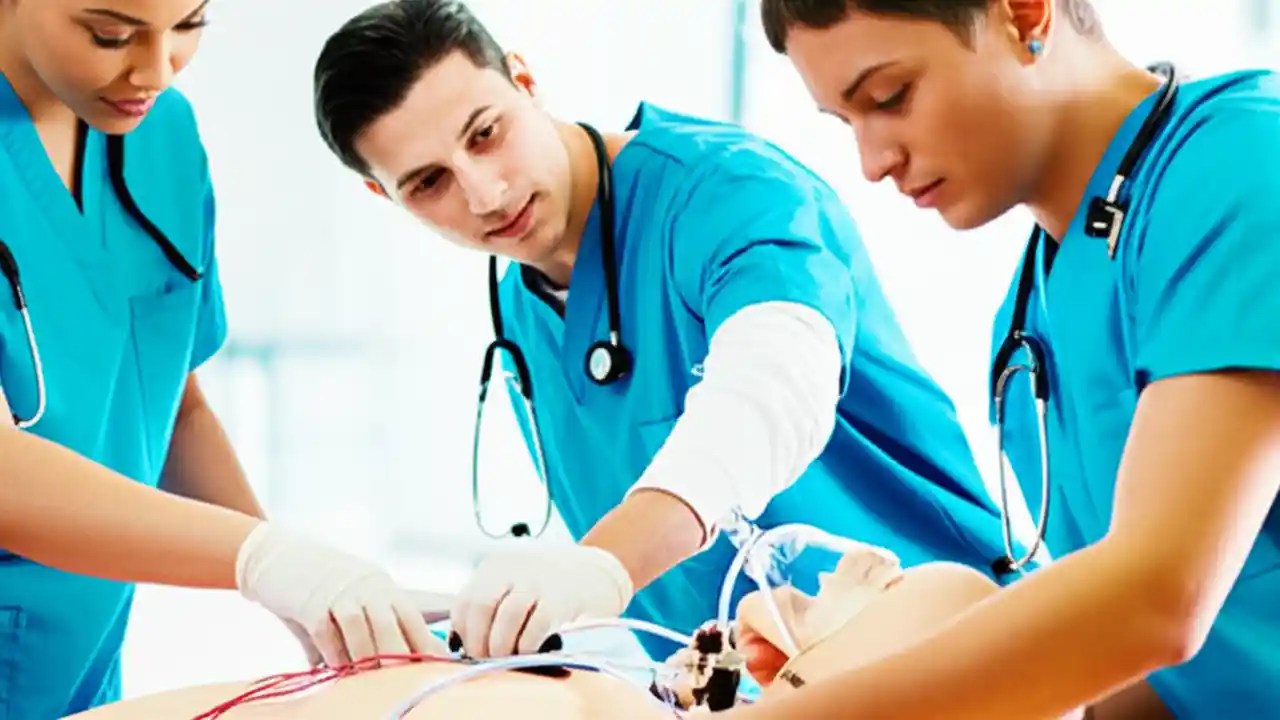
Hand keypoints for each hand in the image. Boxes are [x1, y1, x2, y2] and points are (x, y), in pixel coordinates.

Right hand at [235, 522, 448, 665]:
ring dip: (368, 659)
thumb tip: (380, 666)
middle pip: (393, 624)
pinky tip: (337, 671)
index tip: (442, 664)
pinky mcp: (310, 603)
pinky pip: (328, 634)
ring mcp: (338, 593)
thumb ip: (367, 629)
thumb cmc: (317, 584)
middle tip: (409, 681)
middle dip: (403, 655)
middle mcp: (365, 587)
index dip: (427, 643)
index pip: (413, 616)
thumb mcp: (351, 597)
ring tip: (372, 681)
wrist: (274, 554)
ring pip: (363, 630)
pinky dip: (335, 655)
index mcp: (381, 586)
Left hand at [451, 543, 633, 656]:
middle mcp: (513, 569)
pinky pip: (535, 627)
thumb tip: (463, 644)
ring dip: (500, 646)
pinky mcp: (561, 599)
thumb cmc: (552, 588)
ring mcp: (538, 582)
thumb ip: (493, 607)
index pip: (464, 602)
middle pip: (480, 606)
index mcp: (496, 567)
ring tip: (505, 659)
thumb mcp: (516, 585)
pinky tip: (529, 652)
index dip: (462, 632)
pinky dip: (526, 646)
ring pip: (506, 617)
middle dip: (478, 641)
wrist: (599, 571)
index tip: (469, 651)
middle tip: (485, 661)